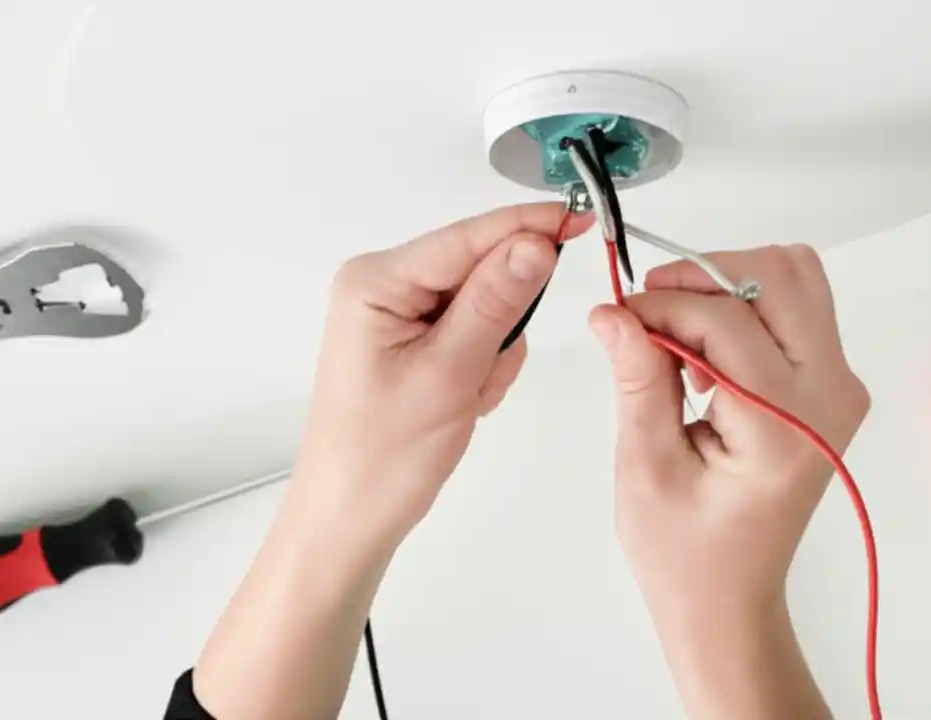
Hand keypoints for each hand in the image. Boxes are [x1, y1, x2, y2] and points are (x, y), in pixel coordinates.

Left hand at [292, 203, 591, 538]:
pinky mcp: (414, 340)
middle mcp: (383, 287)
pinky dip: (483, 367)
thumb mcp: (449, 374)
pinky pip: (475, 333)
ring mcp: (398, 314)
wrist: (352, 516)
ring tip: (465, 397)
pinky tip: (461, 401)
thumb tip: (535, 243)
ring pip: (485, 305)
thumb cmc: (381, 456)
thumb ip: (495, 302)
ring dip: (491, 353)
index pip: (466, 236)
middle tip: (482, 373)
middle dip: (500, 322)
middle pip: (478, 270)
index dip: (526, 226)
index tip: (579, 218)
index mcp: (375, 282)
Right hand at [588, 245, 867, 718]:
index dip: (662, 306)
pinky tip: (705, 353)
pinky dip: (744, 306)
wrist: (729, 597)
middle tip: (648, 312)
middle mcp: (830, 395)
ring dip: (727, 286)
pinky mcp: (831, 384)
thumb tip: (613, 311)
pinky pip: (796, 308)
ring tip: (677, 332)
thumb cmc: (686, 551)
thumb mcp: (646, 466)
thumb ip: (638, 379)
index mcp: (784, 424)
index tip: (616, 316)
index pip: (727, 319)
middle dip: (702, 278)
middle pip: (780, 274)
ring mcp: (839, 387)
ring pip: (794, 278)